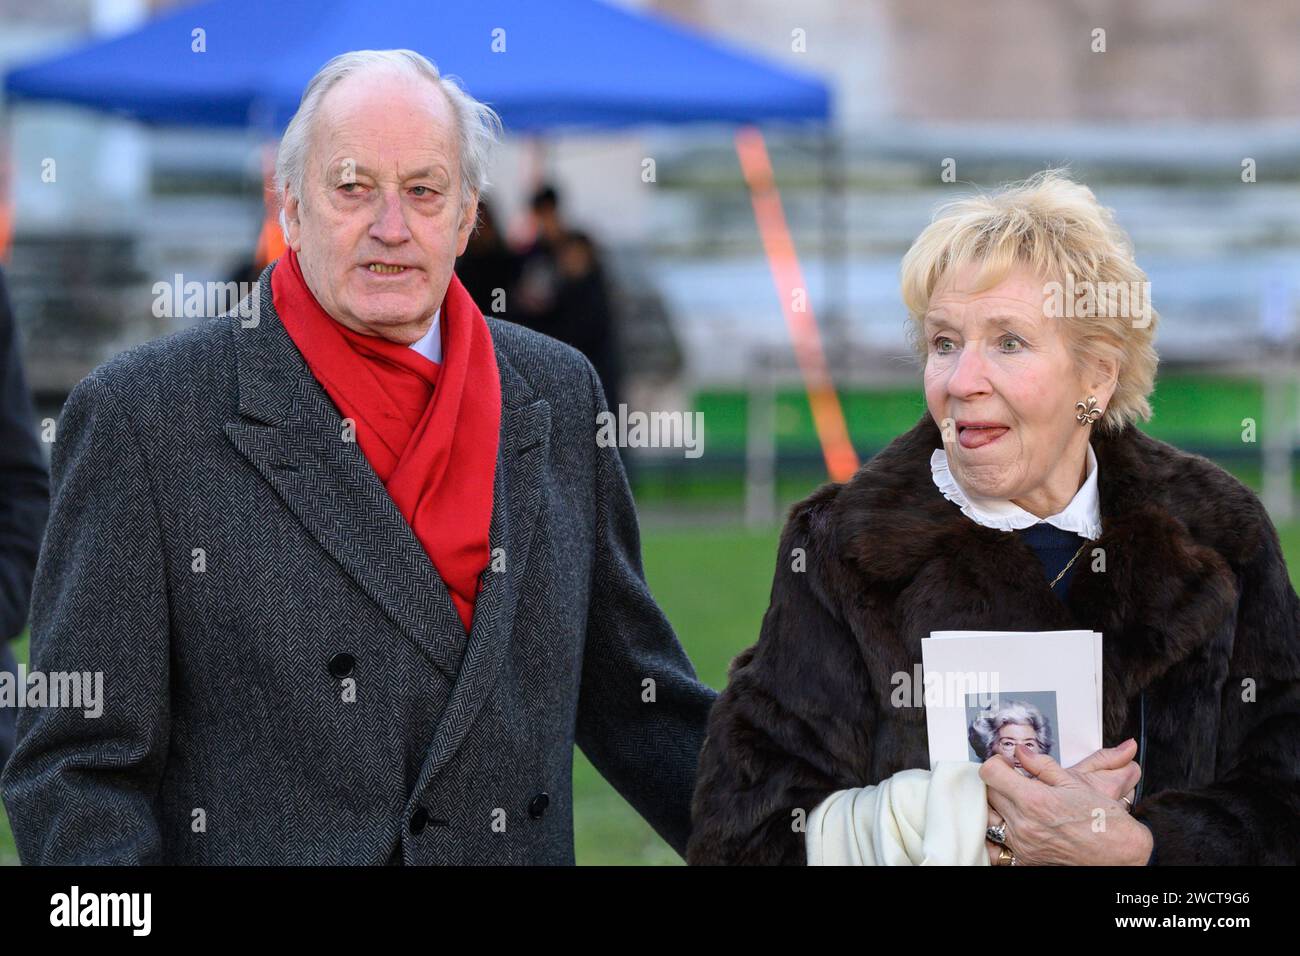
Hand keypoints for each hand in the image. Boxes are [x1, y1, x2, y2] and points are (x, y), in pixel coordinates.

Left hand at [983, 740, 1151, 864]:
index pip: (990, 773)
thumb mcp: (1075, 783)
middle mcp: (1024, 824)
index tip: (1006, 764)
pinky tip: (1014, 823)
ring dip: (997, 806)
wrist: (1119, 853)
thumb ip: (1042, 766)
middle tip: (1014, 780)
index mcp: (1034, 801)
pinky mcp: (1025, 858)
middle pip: (988, 794)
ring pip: (989, 818)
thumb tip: (1022, 753)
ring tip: (1015, 801)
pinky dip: (1000, 831)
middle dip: (998, 782)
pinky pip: (998, 844)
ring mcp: (1023, 844)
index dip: (997, 763)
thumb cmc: (1103, 821)